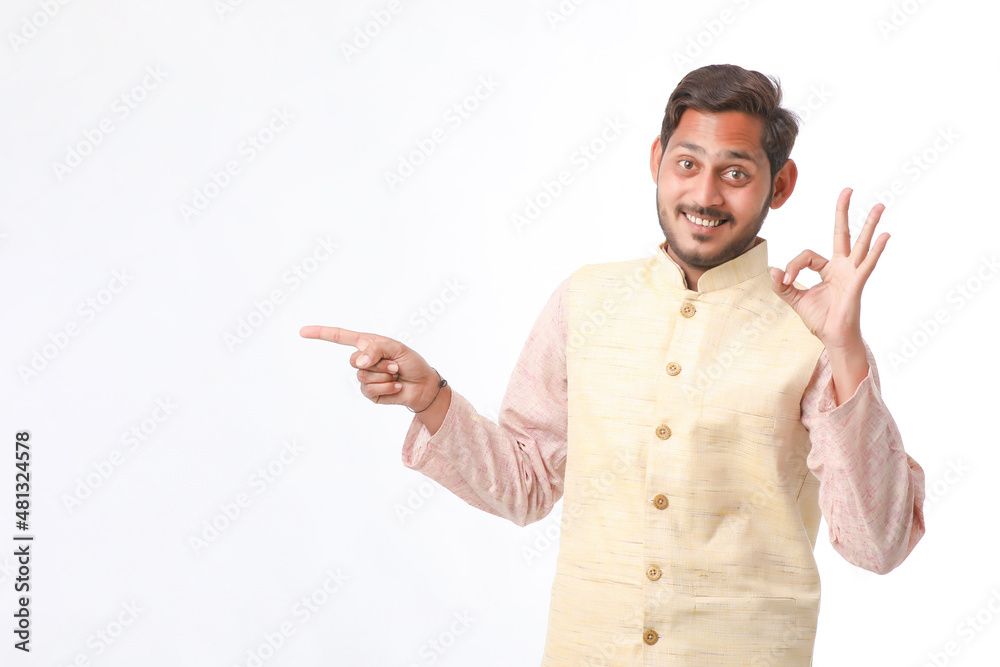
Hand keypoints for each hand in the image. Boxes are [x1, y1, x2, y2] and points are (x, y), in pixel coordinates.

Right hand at [298, 326, 439, 408]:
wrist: (423, 385)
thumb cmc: (411, 362)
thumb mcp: (396, 349)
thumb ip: (375, 349)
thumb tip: (359, 363)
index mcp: (367, 344)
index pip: (339, 337)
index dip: (321, 334)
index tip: (303, 332)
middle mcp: (363, 360)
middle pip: (354, 361)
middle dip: (378, 362)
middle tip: (394, 364)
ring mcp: (365, 377)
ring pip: (363, 376)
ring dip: (384, 376)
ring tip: (396, 374)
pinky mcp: (370, 393)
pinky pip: (370, 390)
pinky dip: (386, 387)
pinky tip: (396, 386)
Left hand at [769, 187, 888, 351]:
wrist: (833, 338)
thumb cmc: (820, 319)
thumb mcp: (796, 300)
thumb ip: (783, 285)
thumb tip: (773, 270)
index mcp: (828, 269)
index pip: (808, 255)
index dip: (793, 265)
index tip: (786, 279)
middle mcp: (842, 267)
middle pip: (843, 233)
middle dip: (843, 212)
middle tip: (847, 190)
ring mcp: (852, 273)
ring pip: (861, 244)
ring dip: (869, 224)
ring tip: (879, 205)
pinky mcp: (857, 283)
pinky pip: (867, 264)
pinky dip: (876, 250)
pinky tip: (884, 235)